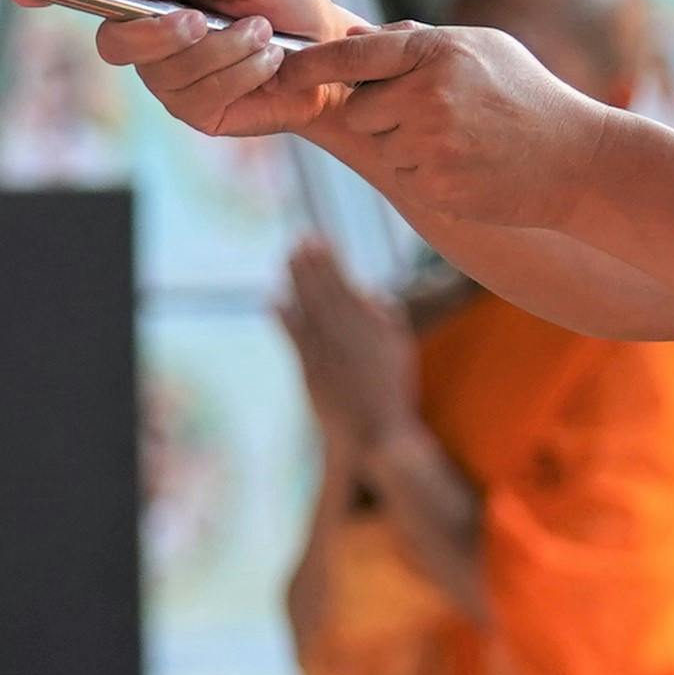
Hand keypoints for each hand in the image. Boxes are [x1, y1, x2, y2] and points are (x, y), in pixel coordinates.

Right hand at [69, 0, 365, 137]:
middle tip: (199, 19)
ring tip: (264, 33)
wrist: (332, 49)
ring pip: (168, 70)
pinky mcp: (198, 112)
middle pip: (114, 43)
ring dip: (224, 47)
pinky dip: (241, 71)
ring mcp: (170, 79)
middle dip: (156, 32)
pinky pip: (203, 93)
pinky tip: (270, 61)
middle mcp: (150, 37)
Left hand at [274, 237, 417, 448]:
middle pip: (326, 292)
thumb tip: (368, 290)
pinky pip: (297, 339)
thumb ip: (385, 317)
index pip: (346, 287)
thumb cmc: (390, 391)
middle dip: (312, 264)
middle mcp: (351, 338)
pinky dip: (286, 318)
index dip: (330, 262)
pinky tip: (274, 299)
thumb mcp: (399, 349)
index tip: (318, 240)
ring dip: (298, 282)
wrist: (376, 434)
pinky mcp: (312, 373)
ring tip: (287, 257)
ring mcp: (330, 355)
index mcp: (373, 329)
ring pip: (311, 310)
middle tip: (298, 239)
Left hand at [280, 19, 629, 233]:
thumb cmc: (530, 98)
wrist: (578, 161)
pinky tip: (467, 164)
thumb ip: (419, 40)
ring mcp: (431, 143)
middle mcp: (428, 95)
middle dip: (382, 113)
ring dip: (405, 145)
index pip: (353, 54)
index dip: (311, 64)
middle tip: (435, 114)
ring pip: (381, 145)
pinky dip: (426, 173)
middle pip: (360, 109)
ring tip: (460, 139)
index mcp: (437, 51)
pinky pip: (404, 176)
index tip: (283, 69)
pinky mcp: (436, 185)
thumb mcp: (483, 48)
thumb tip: (358, 35)